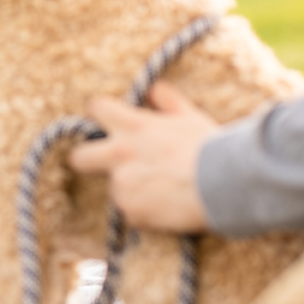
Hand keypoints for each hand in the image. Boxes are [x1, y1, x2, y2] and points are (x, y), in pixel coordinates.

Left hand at [67, 81, 215, 232]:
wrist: (223, 184)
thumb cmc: (209, 147)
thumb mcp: (189, 115)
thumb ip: (167, 100)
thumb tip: (153, 89)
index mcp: (132, 126)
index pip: (96, 108)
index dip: (101, 113)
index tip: (107, 120)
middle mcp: (119, 154)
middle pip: (79, 157)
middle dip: (87, 159)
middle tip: (104, 164)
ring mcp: (123, 185)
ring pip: (115, 188)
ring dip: (132, 189)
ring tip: (164, 191)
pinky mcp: (132, 211)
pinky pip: (133, 214)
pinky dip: (147, 213)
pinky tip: (169, 208)